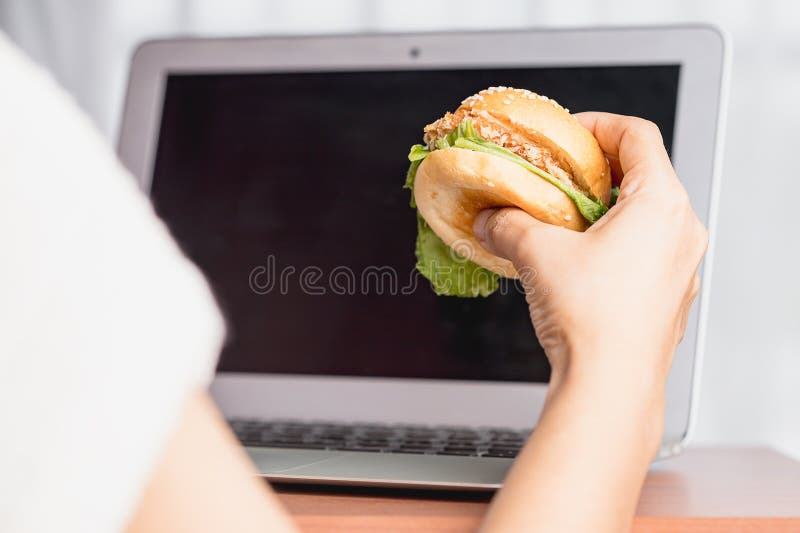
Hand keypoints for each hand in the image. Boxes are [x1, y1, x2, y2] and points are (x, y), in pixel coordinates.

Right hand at [476, 113, 707, 532]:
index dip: (597, 125)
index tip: (568, 135)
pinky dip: (610, 244)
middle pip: (642, 174)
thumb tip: (490, 218)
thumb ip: (508, 224)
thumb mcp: (537, 254)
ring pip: (643, 216)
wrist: (610, 387)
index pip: (637, 135)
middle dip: (593, 172)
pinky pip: (643, 252)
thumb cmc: (592, 319)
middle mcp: (681, 231)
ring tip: (559, 223)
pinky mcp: (668, 296)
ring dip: (601, 211)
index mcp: (660, 204)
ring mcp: (680, 266)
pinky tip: (575, 262)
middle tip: (556, 179)